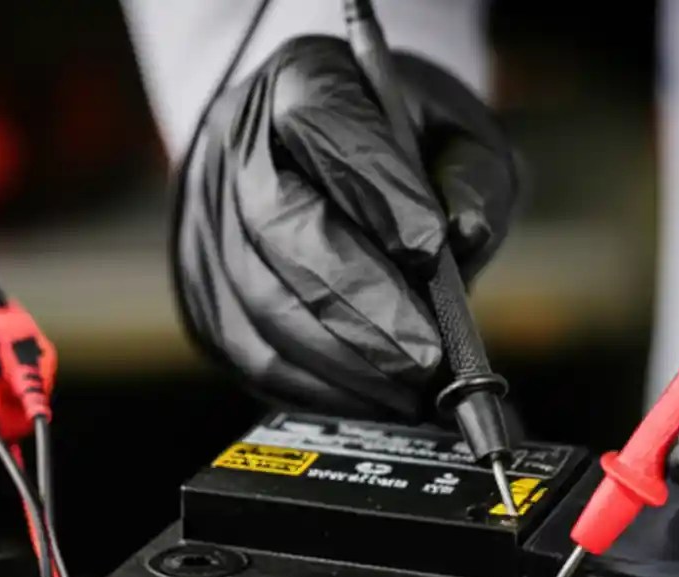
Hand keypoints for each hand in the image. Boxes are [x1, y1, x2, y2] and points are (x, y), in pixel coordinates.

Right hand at [171, 35, 516, 420]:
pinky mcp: (205, 293)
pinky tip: (373, 396)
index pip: (323, 123)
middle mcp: (236, 145)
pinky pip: (253, 353)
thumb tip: (463, 235)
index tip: (428, 246)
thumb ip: (473, 176)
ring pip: (261, 300)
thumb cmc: (404, 149)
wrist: (335, 161)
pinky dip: (319, 385)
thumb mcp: (457, 134)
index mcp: (300, 79)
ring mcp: (208, 220)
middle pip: (278, 223)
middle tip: (424, 352)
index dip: (374, 187)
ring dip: (344, 358)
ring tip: (412, 386)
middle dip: (359, 300)